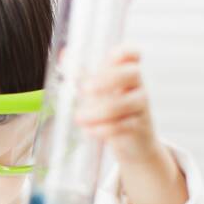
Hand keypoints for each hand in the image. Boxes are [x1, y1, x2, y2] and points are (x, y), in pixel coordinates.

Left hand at [76, 46, 187, 203]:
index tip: (117, 52)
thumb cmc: (114, 116)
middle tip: (85, 89)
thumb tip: (63, 55)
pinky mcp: (136, 138)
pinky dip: (105, 130)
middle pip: (131, 76)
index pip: (131, 56)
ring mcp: (140, 115)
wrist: (137, 151)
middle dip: (108, 79)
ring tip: (81, 118)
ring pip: (127, 105)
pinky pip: (123, 131)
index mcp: (128, 78)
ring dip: (102, 109)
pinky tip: (90, 131)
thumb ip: (83, 75)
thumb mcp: (100, 95)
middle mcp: (137, 93)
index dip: (125, 51)